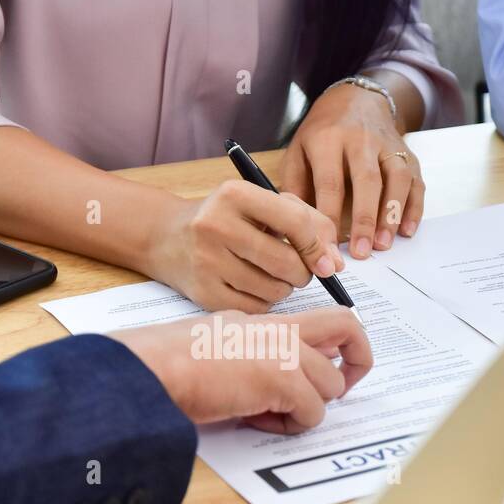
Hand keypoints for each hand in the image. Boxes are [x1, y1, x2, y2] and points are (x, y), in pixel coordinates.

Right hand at [113, 307, 372, 433]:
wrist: (150, 369)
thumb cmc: (162, 364)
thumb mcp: (210, 347)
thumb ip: (243, 356)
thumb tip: (258, 387)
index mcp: (258, 320)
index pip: (313, 321)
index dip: (325, 347)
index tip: (317, 370)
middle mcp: (277, 328)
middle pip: (347, 327)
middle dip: (359, 358)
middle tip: (338, 388)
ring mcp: (283, 351)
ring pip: (332, 384)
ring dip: (307, 408)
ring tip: (265, 414)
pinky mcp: (282, 380)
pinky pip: (313, 413)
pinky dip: (290, 426)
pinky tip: (255, 420)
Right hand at [146, 180, 341, 313]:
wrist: (169, 238)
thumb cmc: (229, 220)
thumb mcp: (264, 205)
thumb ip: (308, 222)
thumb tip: (334, 264)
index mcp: (235, 194)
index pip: (295, 223)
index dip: (318, 246)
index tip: (325, 263)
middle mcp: (216, 225)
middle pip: (287, 263)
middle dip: (303, 272)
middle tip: (297, 270)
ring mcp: (207, 261)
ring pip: (275, 290)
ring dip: (284, 288)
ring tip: (269, 275)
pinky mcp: (204, 292)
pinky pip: (257, 308)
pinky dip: (264, 302)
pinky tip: (252, 287)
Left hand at [281, 84, 423, 258]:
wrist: (356, 100)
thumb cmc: (322, 134)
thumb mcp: (298, 151)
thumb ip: (296, 186)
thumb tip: (295, 226)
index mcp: (328, 139)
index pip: (330, 180)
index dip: (329, 214)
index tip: (326, 243)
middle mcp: (361, 139)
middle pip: (367, 180)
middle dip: (365, 218)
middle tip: (361, 251)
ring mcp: (388, 146)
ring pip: (396, 179)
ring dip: (392, 214)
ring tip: (384, 244)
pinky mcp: (407, 154)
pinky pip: (415, 181)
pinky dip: (413, 207)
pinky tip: (406, 231)